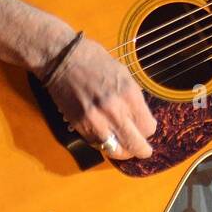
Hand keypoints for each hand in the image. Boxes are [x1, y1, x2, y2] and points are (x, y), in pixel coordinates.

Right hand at [43, 33, 156, 160]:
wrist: (63, 59)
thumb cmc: (94, 60)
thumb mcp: (123, 73)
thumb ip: (133, 97)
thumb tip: (140, 115)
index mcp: (129, 94)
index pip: (148, 127)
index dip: (149, 129)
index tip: (146, 127)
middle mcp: (114, 110)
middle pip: (135, 144)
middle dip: (142, 150)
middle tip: (143, 151)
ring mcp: (95, 120)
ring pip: (115, 150)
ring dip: (122, 151)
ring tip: (125, 148)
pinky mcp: (79, 125)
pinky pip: (97, 144)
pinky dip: (104, 144)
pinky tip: (107, 138)